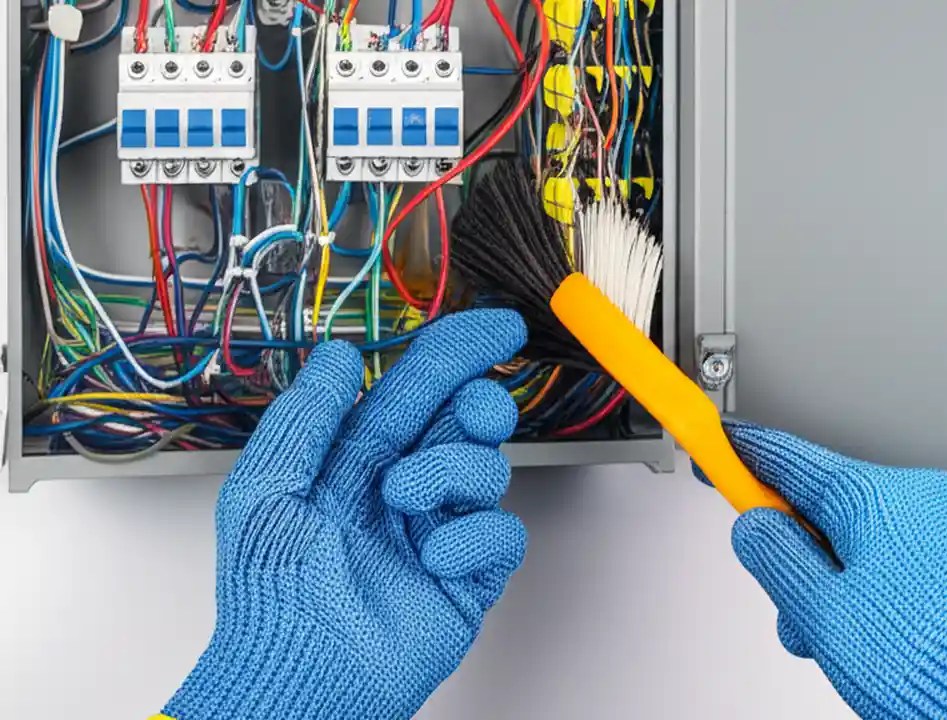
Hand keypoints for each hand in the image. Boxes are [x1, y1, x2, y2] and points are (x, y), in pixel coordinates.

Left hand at [160, 310, 528, 719]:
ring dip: (451, 473)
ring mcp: (440, 531)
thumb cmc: (268, 592)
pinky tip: (431, 558)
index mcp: (358, 460)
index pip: (418, 389)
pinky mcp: (468, 577)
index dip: (458, 350)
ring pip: (488, 469)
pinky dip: (471, 540)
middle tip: (471, 412)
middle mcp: (405, 489)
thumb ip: (306, 415)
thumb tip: (339, 356)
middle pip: (468, 422)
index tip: (497, 325)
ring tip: (405, 501)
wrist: (299, 673)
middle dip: (479, 403)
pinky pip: (501, 534)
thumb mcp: (265, 488)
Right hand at [725, 423, 946, 719]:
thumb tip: (753, 528)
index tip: (715, 445)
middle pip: (824, 508)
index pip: (790, 460)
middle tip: (788, 605)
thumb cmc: (935, 660)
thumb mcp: (822, 611)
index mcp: (879, 495)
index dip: (743, 457)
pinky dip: (869, 592)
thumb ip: (777, 559)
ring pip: (858, 542)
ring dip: (832, 586)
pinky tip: (871, 639)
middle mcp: (919, 498)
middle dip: (795, 557)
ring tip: (840, 642)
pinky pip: (894, 561)